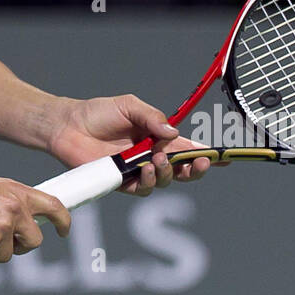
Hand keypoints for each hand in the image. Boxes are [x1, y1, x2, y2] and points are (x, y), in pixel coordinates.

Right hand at [0, 169, 70, 269]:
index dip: (63, 221)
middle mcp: (15, 210)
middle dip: (21, 245)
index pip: (53, 207)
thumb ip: (11, 201)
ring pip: (7, 254)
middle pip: (34, 241)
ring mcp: (2, 229)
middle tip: (3, 240)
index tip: (62, 231)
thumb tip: (20, 217)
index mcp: (19, 194)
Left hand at [48, 95, 214, 192]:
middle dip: (194, 169)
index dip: (207, 155)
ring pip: (164, 181)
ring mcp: (136, 171)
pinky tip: (144, 170)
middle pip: (182, 170)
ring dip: (166, 172)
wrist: (69, 125)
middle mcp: (150, 156)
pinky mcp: (120, 182)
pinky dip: (147, 181)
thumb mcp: (129, 106)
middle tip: (197, 162)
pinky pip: (141, 189)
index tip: (225, 159)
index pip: (187, 148)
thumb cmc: (98, 113)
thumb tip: (173, 133)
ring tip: (156, 160)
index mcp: (157, 137)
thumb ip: (151, 117)